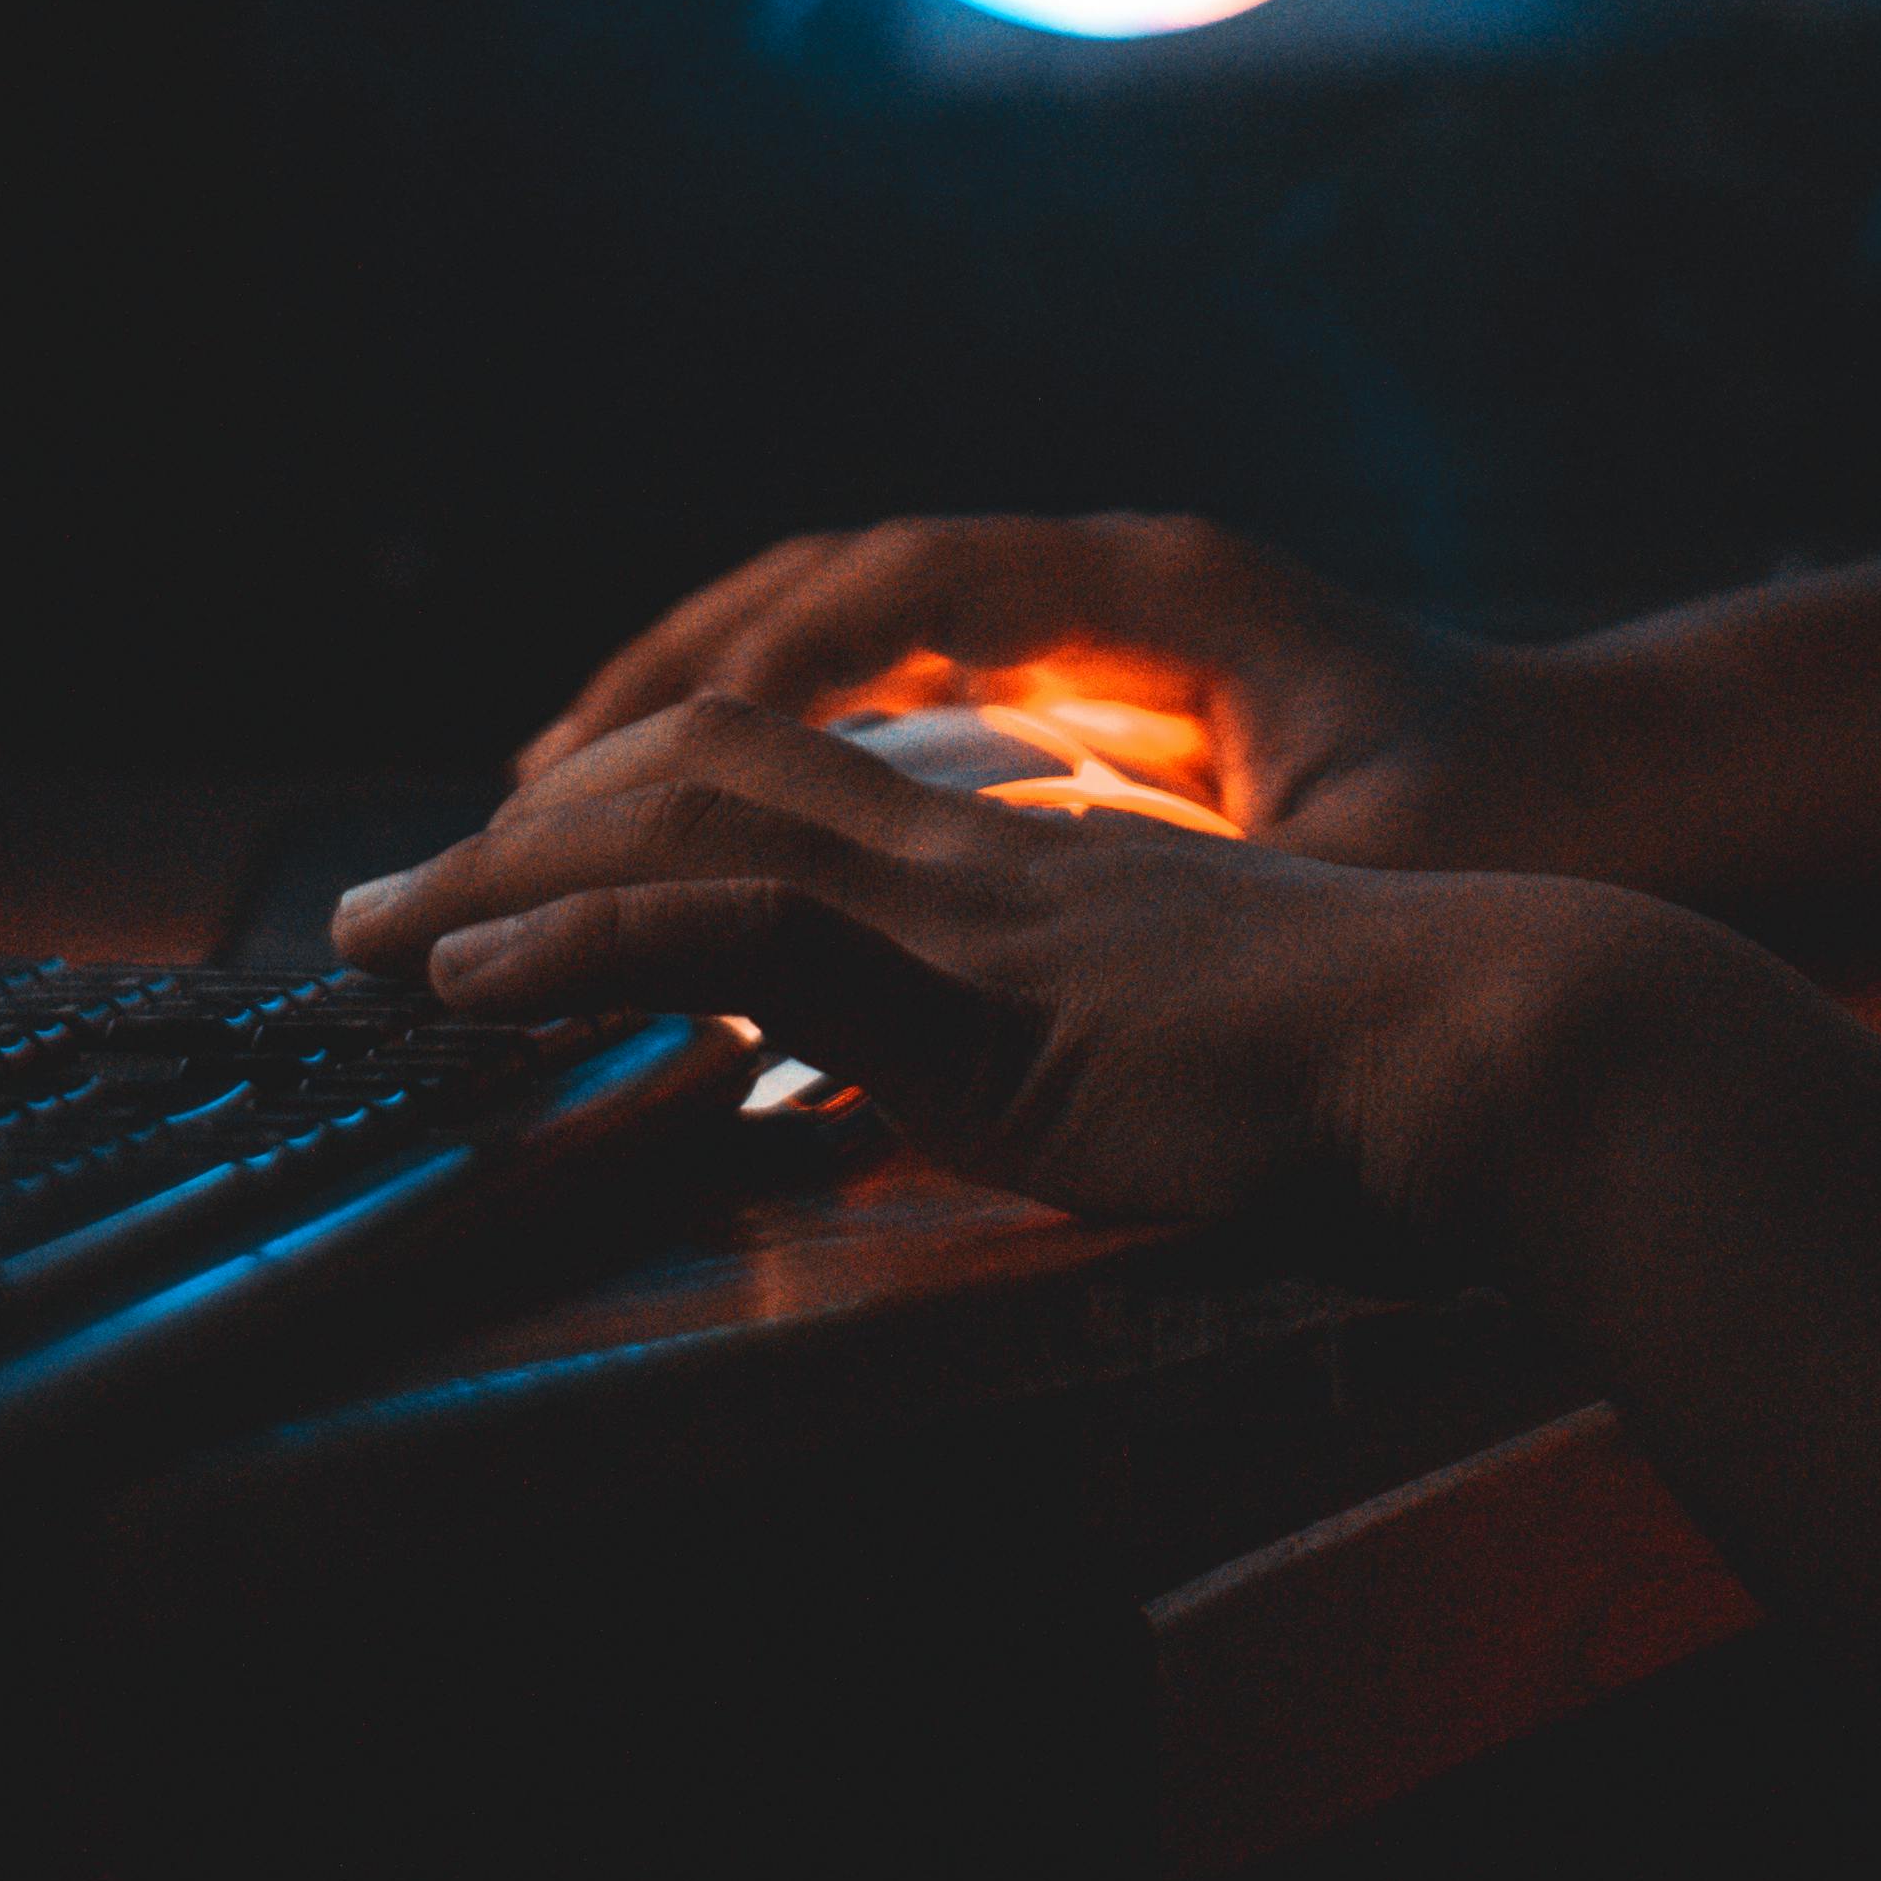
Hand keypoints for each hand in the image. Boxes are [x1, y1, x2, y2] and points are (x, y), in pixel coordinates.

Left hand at [346, 693, 1665, 1240]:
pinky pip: (733, 927)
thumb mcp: (1200, 1067)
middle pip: (707, 767)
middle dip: (534, 819)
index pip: (800, 792)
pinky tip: (478, 981)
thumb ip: (1105, 1067)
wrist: (1505, 1049)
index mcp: (1038, 872)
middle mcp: (984, 856)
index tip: (533, 875)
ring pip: (686, 820)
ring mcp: (970, 907)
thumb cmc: (1399, 1081)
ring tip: (375, 935)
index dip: (649, 809)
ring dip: (505, 878)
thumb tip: (1054, 1113)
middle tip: (391, 900)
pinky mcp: (969, 984)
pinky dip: (582, 942)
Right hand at [511, 513, 1572, 869]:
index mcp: (1159, 588)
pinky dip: (792, 728)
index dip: (749, 666)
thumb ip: (1160, 898)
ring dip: (707, 696)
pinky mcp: (1109, 688)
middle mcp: (1116, 581)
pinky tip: (706, 822)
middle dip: (670, 675)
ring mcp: (1107, 625)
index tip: (622, 756)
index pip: (901, 583)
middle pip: (842, 581)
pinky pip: (906, 677)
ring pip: (857, 620)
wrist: (1642, 809)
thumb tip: (1027, 932)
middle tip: (520, 786)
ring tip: (562, 795)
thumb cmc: (1510, 838)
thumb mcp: (1335, 871)